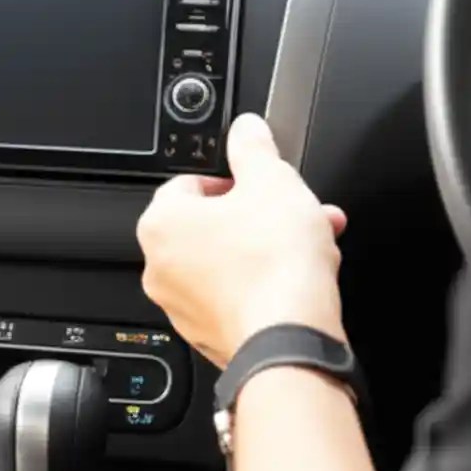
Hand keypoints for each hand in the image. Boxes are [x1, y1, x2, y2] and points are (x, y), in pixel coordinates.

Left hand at [136, 113, 347, 366]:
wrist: (291, 339)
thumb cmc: (274, 265)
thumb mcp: (272, 182)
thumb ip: (254, 148)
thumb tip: (246, 130)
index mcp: (162, 224)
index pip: (190, 184)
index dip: (233, 179)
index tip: (261, 182)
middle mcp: (161, 268)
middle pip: (213, 225)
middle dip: (260, 214)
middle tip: (293, 212)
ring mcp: (183, 307)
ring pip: (228, 261)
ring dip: (267, 247)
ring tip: (309, 241)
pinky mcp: (211, 334)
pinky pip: (237, 296)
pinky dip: (264, 283)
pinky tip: (300, 277)